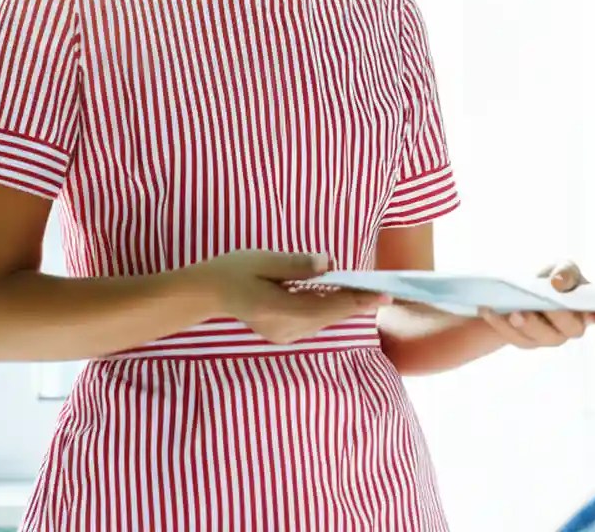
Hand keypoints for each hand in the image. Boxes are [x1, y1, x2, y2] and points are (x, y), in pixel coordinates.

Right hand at [185, 250, 388, 343]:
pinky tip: (342, 298)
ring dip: (345, 307)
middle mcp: (283, 328)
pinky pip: (314, 322)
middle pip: (328, 316)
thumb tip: (329, 263)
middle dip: (357, 304)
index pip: (325, 306)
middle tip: (385, 294)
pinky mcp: (283, 334)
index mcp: (276, 309)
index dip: (355, 300)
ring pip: (323, 321)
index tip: (381, 296)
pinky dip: (330, 310)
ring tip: (370, 295)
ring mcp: (283, 335)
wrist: (209, 293)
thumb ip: (296, 264)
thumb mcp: (263, 260)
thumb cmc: (234, 270)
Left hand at [478, 260, 594, 348]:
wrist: (528, 287)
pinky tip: (488, 309)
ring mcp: (546, 338)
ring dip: (522, 326)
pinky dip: (499, 323)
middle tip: (528, 311)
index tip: (592, 313)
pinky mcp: (525, 340)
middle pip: (561, 332)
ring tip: (511, 313)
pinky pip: (511, 336)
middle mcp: (569, 330)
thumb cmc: (553, 278)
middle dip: (545, 321)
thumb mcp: (562, 268)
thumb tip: (559, 282)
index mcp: (585, 311)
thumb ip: (566, 272)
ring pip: (534, 338)